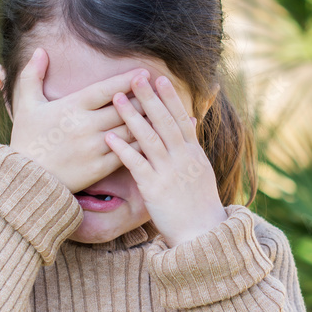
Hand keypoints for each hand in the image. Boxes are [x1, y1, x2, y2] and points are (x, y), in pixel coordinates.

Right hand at [8, 47, 150, 193]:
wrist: (25, 180)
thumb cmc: (25, 140)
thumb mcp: (25, 106)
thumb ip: (32, 76)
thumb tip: (40, 51)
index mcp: (70, 107)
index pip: (105, 89)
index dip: (127, 80)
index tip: (144, 73)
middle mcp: (85, 126)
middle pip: (124, 108)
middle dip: (145, 99)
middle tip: (161, 90)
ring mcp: (94, 147)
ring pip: (129, 130)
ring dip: (148, 121)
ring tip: (165, 112)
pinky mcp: (99, 168)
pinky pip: (127, 153)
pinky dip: (142, 144)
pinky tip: (155, 138)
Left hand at [105, 73, 227, 247]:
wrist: (202, 234)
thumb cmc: (199, 204)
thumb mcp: (201, 170)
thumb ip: (192, 145)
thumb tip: (190, 120)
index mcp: (193, 153)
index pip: (180, 118)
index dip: (169, 97)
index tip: (159, 78)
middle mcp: (182, 158)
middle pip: (164, 121)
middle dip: (149, 97)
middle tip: (136, 76)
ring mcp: (168, 172)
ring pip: (149, 138)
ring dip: (132, 116)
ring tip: (116, 99)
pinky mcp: (154, 189)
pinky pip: (136, 164)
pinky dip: (123, 149)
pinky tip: (108, 136)